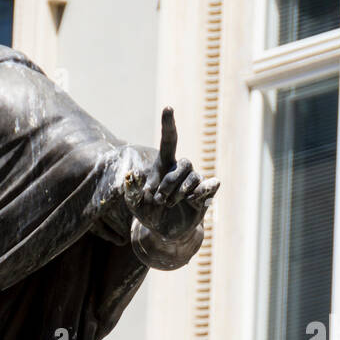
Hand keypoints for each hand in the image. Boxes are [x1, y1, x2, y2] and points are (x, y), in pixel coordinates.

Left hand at [125, 107, 218, 243]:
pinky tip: (195, 197)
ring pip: (193, 177)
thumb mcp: (134, 203)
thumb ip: (130, 190)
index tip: (168, 108)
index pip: (169, 140)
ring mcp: (194, 182)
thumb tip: (129, 175)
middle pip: (183, 163)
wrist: (163, 231)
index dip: (169, 124)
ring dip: (179, 192)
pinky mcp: (204, 195)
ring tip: (170, 204)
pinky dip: (204, 190)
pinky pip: (209, 185)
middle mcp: (181, 170)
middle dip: (170, 182)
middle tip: (159, 199)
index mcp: (164, 166)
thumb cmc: (148, 212)